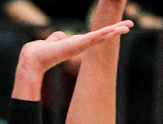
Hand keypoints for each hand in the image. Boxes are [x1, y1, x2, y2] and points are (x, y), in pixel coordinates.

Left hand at [17, 21, 134, 77]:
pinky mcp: (76, 46)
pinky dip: (102, 34)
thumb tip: (60, 36)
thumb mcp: (52, 40)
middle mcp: (80, 45)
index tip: (118, 26)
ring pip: (100, 36)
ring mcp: (79, 46)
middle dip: (116, 29)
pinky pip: (92, 38)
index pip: (95, 35)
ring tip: (127, 26)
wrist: (32, 59)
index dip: (106, 30)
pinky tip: (112, 30)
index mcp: (76, 43)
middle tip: (131, 24)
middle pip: (102, 35)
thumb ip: (57, 37)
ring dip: (114, 30)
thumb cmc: (39, 52)